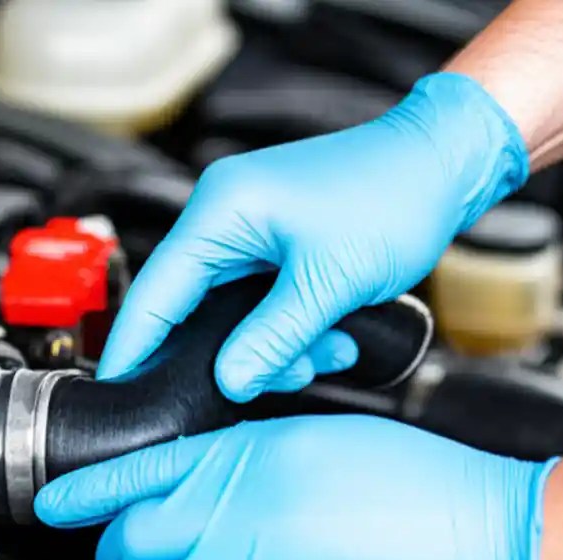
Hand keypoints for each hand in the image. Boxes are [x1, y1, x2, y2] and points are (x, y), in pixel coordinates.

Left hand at [34, 415, 562, 559]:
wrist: (507, 545)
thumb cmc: (439, 493)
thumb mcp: (334, 444)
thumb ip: (259, 462)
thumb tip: (210, 493)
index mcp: (254, 453)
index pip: (137, 470)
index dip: (84, 492)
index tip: (54, 505)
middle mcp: (241, 507)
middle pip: (135, 544)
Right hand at [96, 72, 527, 401]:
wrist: (444, 163)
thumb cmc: (393, 198)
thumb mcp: (330, 283)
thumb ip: (272, 338)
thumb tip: (227, 382)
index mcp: (220, 211)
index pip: (154, 293)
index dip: (134, 348)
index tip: (119, 394)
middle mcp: (225, 216)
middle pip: (193, 308)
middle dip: (231, 354)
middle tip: (270, 381)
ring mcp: (251, 228)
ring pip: (234, 313)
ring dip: (275, 344)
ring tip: (327, 349)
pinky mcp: (276, 242)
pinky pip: (262, 300)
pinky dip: (290, 327)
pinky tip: (332, 336)